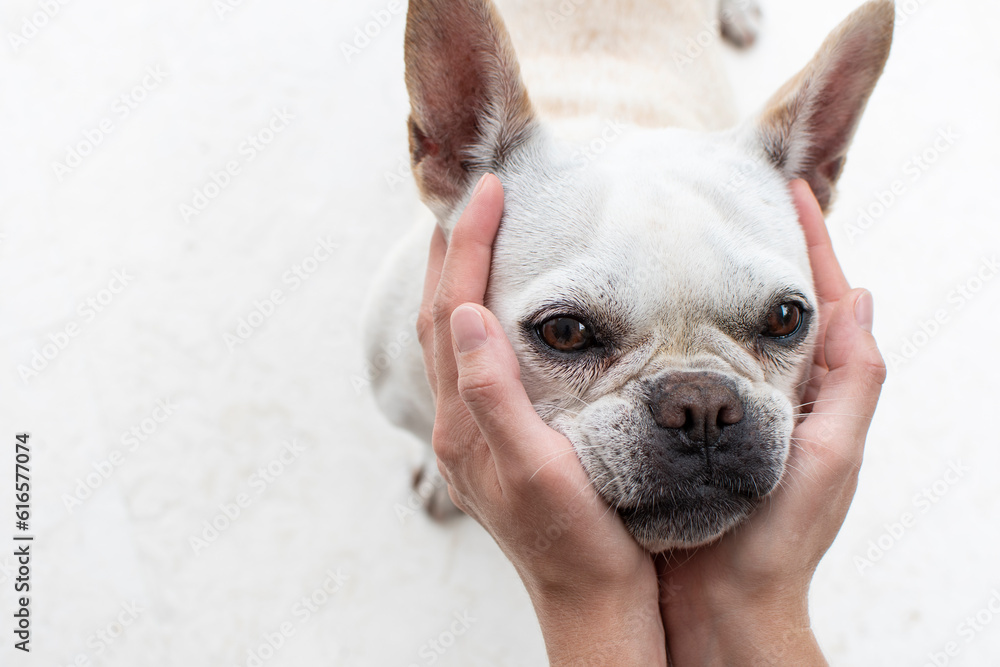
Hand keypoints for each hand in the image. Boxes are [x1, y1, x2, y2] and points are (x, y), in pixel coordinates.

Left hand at [417, 174, 666, 665]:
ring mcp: (475, 434)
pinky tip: (500, 310)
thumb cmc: (580, 543)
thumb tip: (464, 315)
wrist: (594, 603)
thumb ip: (496, 396)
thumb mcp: (540, 471)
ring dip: (458, 280)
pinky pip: (473, 362)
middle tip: (474, 196)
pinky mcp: (496, 442)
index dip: (467, 246)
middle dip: (452, 251)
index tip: (488, 188)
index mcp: (466, 423)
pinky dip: (477, 318)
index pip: (453, 311)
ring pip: (453, 339)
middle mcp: (460, 424)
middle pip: (440, 318)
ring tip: (480, 236)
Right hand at [657, 179, 886, 664]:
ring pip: (713, 329)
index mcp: (808, 391)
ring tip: (678, 234)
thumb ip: (852, 381)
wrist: (718, 602)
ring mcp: (718, 407)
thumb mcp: (831, 456)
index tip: (789, 187)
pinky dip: (662, 328)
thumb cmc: (782, 538)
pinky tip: (633, 305)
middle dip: (752, 252)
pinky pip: (671, 363)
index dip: (810, 243)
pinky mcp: (678, 426)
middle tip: (727, 195)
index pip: (819, 301)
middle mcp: (763, 391)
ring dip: (701, 284)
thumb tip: (862, 297)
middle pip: (761, 307)